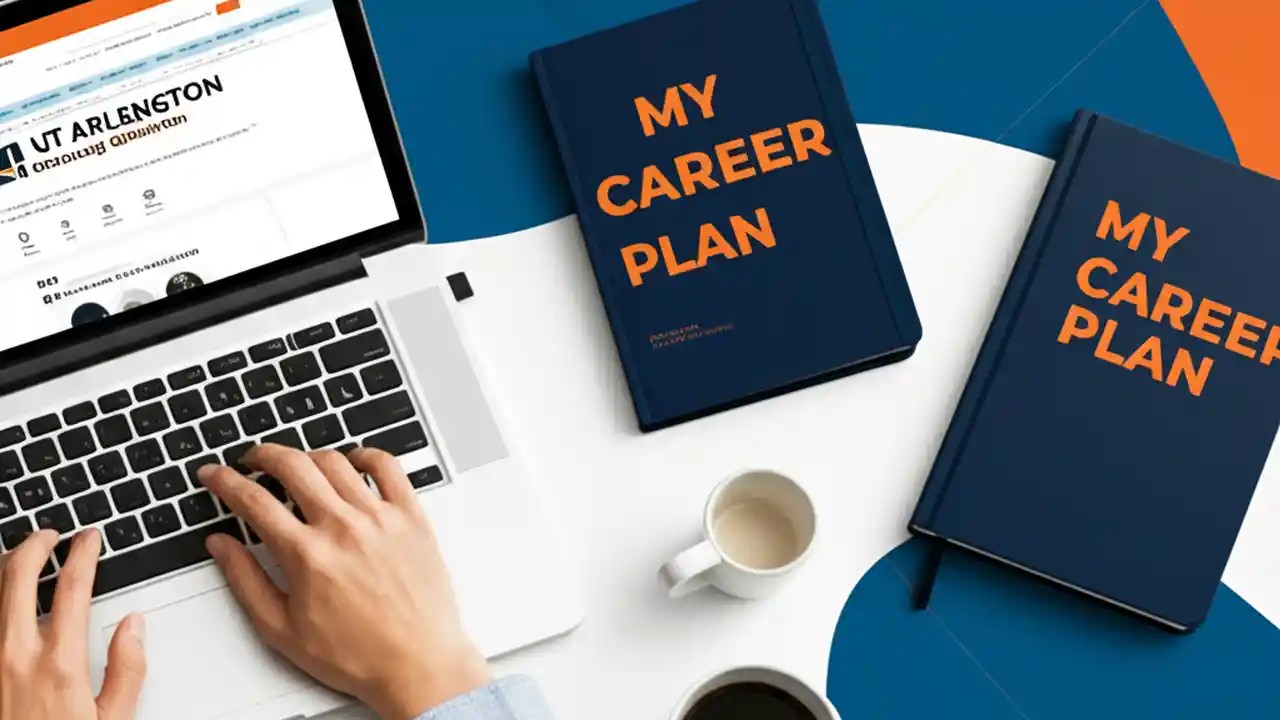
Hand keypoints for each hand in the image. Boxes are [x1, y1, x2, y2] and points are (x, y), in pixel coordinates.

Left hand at [0, 529, 146, 719]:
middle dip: (35, 544)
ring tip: (22, 558)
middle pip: (17, 574)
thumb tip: (134, 626)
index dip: (84, 552)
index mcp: (58, 663)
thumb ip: (127, 669)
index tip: (90, 538)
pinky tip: (3, 600)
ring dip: (6, 566)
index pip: (74, 585)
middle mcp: (13, 656)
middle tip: (50, 536)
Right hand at [199, 445, 489, 719]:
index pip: (253, 500)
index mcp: (307, 556)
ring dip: (307, 456)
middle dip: (262, 456)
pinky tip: (352, 462)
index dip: (224, 481)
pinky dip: (365, 455)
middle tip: (252, 461)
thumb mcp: (282, 630)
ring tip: (298, 466)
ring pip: (335, 461)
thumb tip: (220, 545)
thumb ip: (245, 581)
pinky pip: (387, 467)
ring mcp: (381, 518)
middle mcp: (344, 528)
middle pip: (292, 466)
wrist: (417, 664)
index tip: (214, 475)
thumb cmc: (356, 655)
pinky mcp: (411, 517)